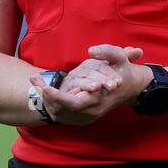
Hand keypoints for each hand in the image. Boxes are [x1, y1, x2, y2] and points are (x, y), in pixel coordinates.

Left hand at [30, 46, 150, 124]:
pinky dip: (51, 104)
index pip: (74, 103)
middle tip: (34, 79)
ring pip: (60, 113)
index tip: (46, 87)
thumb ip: (108, 52)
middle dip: (46, 96)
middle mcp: (92, 112)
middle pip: (63, 110)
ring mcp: (87, 117)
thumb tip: (91, 50)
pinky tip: (43, 89)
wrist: (133, 88)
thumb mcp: (120, 58)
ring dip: (45, 99)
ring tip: (35, 81)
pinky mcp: (83, 117)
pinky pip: (63, 114)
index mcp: (99, 100)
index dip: (58, 98)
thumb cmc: (124, 71)